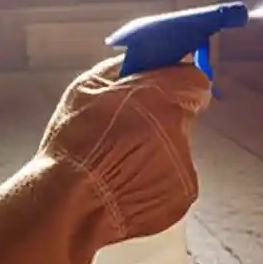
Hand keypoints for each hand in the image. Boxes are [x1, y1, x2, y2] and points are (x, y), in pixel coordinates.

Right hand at [0, 55, 211, 263]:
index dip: (178, 82)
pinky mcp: (182, 196)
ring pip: (177, 148)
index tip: (162, 89)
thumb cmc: (72, 144)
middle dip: (161, 119)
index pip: (194, 80)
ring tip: (120, 163)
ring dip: (156, 151)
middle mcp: (178, 129)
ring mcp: (183, 165)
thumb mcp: (85, 88)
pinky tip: (126, 183)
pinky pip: (173, 178)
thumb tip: (141, 59)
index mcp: (157, 97)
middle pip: (183, 115)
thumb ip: (121, 69)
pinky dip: (155, 179)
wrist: (68, 204)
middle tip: (128, 132)